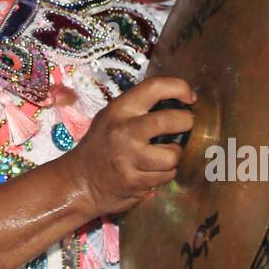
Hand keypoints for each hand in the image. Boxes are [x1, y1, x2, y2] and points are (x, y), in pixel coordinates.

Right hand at [60, 76, 195, 217]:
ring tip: (162, 156)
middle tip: (185, 125)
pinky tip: (151, 172)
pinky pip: (166, 176)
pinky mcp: (135, 182)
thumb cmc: (101, 144)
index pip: (155, 86)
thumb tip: (180, 102)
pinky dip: (164, 175)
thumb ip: (139, 108)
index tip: (189, 98)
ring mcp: (129, 158)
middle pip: (171, 120)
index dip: (179, 87)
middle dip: (186, 122)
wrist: (79, 180)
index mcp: (120, 109)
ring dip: (174, 156)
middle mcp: (124, 131)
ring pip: (173, 155)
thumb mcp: (111, 116)